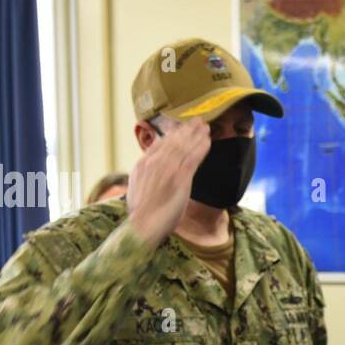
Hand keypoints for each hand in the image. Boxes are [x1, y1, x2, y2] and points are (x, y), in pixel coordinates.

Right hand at [126, 118, 210, 247]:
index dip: (172, 135)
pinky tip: (208, 140)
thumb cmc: (141, 213)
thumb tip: (148, 170)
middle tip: (197, 120)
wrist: (143, 224)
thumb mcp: (136, 188)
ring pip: (185, 146)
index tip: (181, 128)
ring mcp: (168, 169)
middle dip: (187, 130)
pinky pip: (193, 157)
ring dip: (196, 134)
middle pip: (174, 141)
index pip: (160, 143)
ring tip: (205, 126)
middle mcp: (155, 162)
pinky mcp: (181, 177)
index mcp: (143, 164)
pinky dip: (201, 146)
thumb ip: (144, 175)